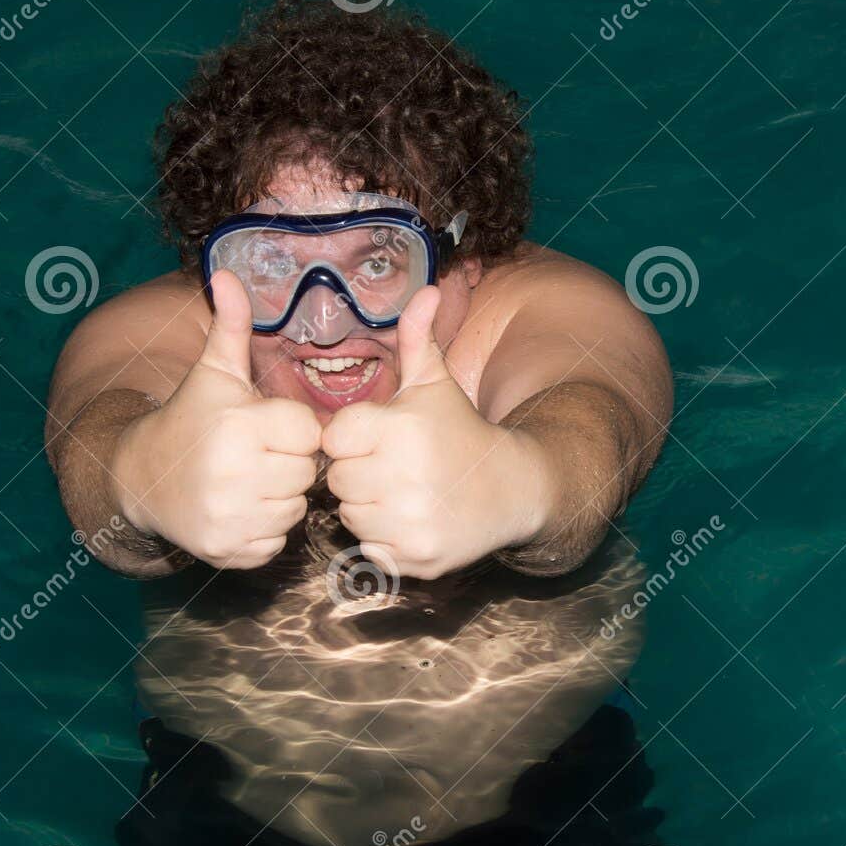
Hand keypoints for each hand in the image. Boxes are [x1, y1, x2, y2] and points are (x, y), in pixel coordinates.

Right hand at [110, 270, 319, 568]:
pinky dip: (264, 530)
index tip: (262, 426)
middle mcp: (236, 474)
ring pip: (295, 509)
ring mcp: (231, 516)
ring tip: (246, 480)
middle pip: (305, 472)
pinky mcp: (228, 550)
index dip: (289, 428)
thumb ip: (231, 325)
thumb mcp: (213, 372)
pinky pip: (276, 542)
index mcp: (240, 425)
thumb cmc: (190, 418)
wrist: (141, 478)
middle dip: (287, 463)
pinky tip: (239, 508)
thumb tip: (227, 271)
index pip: (307, 432)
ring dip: (279, 497)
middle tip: (255, 454)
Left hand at [321, 287, 555, 579]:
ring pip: (351, 517)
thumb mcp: (435, 384)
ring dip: (369, 508)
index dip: (353, 439)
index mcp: (399, 430)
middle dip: (359, 473)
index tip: (381, 439)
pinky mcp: (416, 557)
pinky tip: (411, 520)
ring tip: (403, 493)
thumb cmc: (461, 431)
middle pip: (338, 481)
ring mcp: (410, 522)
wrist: (513, 489)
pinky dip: (385, 539)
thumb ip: (417, 338)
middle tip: (393, 468)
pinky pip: (371, 549)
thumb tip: (424, 288)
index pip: (333, 439)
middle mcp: (402, 478)